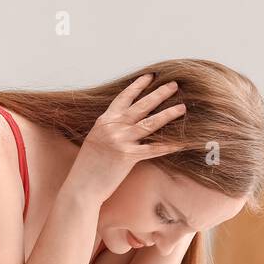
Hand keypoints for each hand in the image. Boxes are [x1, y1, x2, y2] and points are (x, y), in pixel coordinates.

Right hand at [68, 75, 186, 201]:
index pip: (124, 98)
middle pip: (141, 106)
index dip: (138, 86)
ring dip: (168, 114)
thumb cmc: (87, 168)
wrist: (81, 187)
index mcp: (104, 121)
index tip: (150, 76)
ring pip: (150, 123)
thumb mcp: (95, 140)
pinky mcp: (128, 156)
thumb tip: (125, 123)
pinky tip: (181, 142)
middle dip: (159, 94)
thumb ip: (109, 129)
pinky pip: (153, 149)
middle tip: (174, 85)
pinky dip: (168, 146)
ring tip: (182, 107)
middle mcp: (113, 127)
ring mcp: (121, 141)